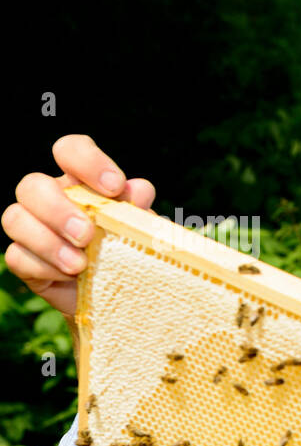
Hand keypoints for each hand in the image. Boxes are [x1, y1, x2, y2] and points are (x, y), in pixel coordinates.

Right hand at [3, 135, 155, 317]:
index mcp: (80, 183)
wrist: (122, 294)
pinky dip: (43, 266)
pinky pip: (16, 256)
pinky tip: (70, 276)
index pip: (70, 150)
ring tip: (80, 264)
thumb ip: (138, 211)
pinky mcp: (26, 261)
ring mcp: (33, 229)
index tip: (114, 187)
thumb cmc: (132, 252)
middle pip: (32, 185)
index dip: (87, 160)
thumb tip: (139, 189)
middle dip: (58, 209)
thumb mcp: (141, 232)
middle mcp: (51, 199)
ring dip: (47, 241)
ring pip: (14, 218)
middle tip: (87, 234)